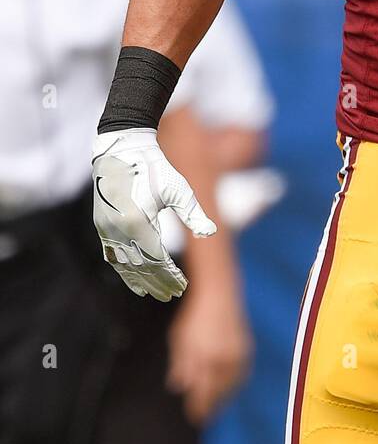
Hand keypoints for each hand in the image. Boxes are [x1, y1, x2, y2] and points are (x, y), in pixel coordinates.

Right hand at [92, 127, 215, 301]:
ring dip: (139, 280)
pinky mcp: (101, 223)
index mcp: (139, 222)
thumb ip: (193, 214)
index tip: (182, 287)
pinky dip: (122, 268)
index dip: (170, 276)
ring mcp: (106, 228)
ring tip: (154, 293)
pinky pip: (111, 254)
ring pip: (123, 264)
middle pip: (140, 267)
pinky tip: (132, 277)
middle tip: (172, 295)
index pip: (156, 261)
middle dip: (157, 283)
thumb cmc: (155, 167)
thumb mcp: (179, 189)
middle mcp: (119, 229)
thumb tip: (210, 233)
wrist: (122, 148)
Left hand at [167, 284, 252, 423]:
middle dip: (213, 404)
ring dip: (224, 396)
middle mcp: (224, 359)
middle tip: (205, 415)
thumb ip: (180, 364)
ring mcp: (238, 354)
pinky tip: (228, 385)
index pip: (203, 391)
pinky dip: (234, 383)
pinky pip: (241, 374)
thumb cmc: (194, 316)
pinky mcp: (247, 349)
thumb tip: (178, 386)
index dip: (199, 407)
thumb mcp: (179, 340)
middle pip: (219, 391)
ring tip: (217, 403)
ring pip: (232, 384)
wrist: (219, 293)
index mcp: (206, 357)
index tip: (196, 418)